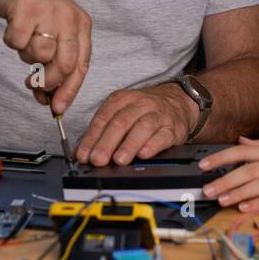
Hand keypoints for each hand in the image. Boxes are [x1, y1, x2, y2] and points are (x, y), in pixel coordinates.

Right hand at [0, 0, 91, 114]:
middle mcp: (68, 16)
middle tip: (33, 83)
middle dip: (48, 82)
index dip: (69, 91)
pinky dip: (12, 41)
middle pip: (64, 65)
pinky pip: (17, 42)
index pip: (81, 66)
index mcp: (81, 24)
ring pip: (39, 54)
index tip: (58, 109)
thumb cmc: (33, 11)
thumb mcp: (53, 33)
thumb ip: (54, 64)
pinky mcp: (25, 7)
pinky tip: (13, 27)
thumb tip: (50, 101)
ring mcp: (48, 10)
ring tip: (25, 40)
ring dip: (27, 56)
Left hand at [75, 83, 197, 165]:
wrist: (177, 101)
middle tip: (97, 160)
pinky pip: (162, 136)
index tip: (83, 155)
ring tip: (119, 160)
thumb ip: (101, 132)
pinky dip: (152, 145)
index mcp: (122, 99)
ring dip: (129, 145)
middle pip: (121, 122)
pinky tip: (143, 154)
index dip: (91, 137)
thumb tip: (80, 154)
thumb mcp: (121, 113)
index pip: (103, 118)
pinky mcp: (173, 128)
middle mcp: (140, 104)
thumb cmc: (144, 111)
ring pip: (142, 127)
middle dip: (107, 143)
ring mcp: (158, 115)